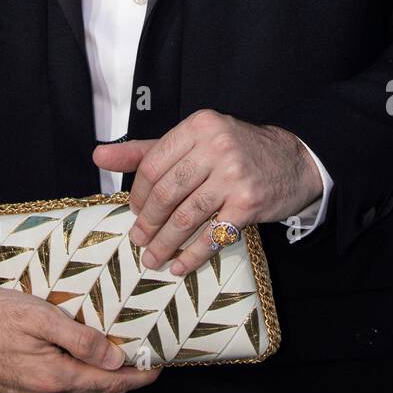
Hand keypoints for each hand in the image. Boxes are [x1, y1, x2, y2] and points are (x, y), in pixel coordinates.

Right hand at [0, 287, 161, 392]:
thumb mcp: (38, 316)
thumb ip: (79, 338)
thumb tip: (115, 359)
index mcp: (53, 377)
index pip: (108, 383)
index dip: (137, 377)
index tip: (158, 367)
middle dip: (125, 382)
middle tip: (146, 365)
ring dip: (103, 384)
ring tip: (122, 366)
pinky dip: (80, 384)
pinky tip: (84, 368)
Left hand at [92, 109, 322, 277]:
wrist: (294, 160)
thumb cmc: (236, 151)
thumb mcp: (194, 141)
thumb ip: (146, 150)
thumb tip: (99, 155)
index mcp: (198, 126)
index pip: (153, 164)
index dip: (137, 193)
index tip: (134, 211)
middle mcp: (216, 145)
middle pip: (166, 192)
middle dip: (147, 222)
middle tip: (139, 240)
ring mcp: (234, 174)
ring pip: (186, 216)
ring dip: (165, 243)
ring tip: (153, 258)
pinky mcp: (250, 202)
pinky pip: (212, 235)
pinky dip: (192, 256)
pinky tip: (179, 266)